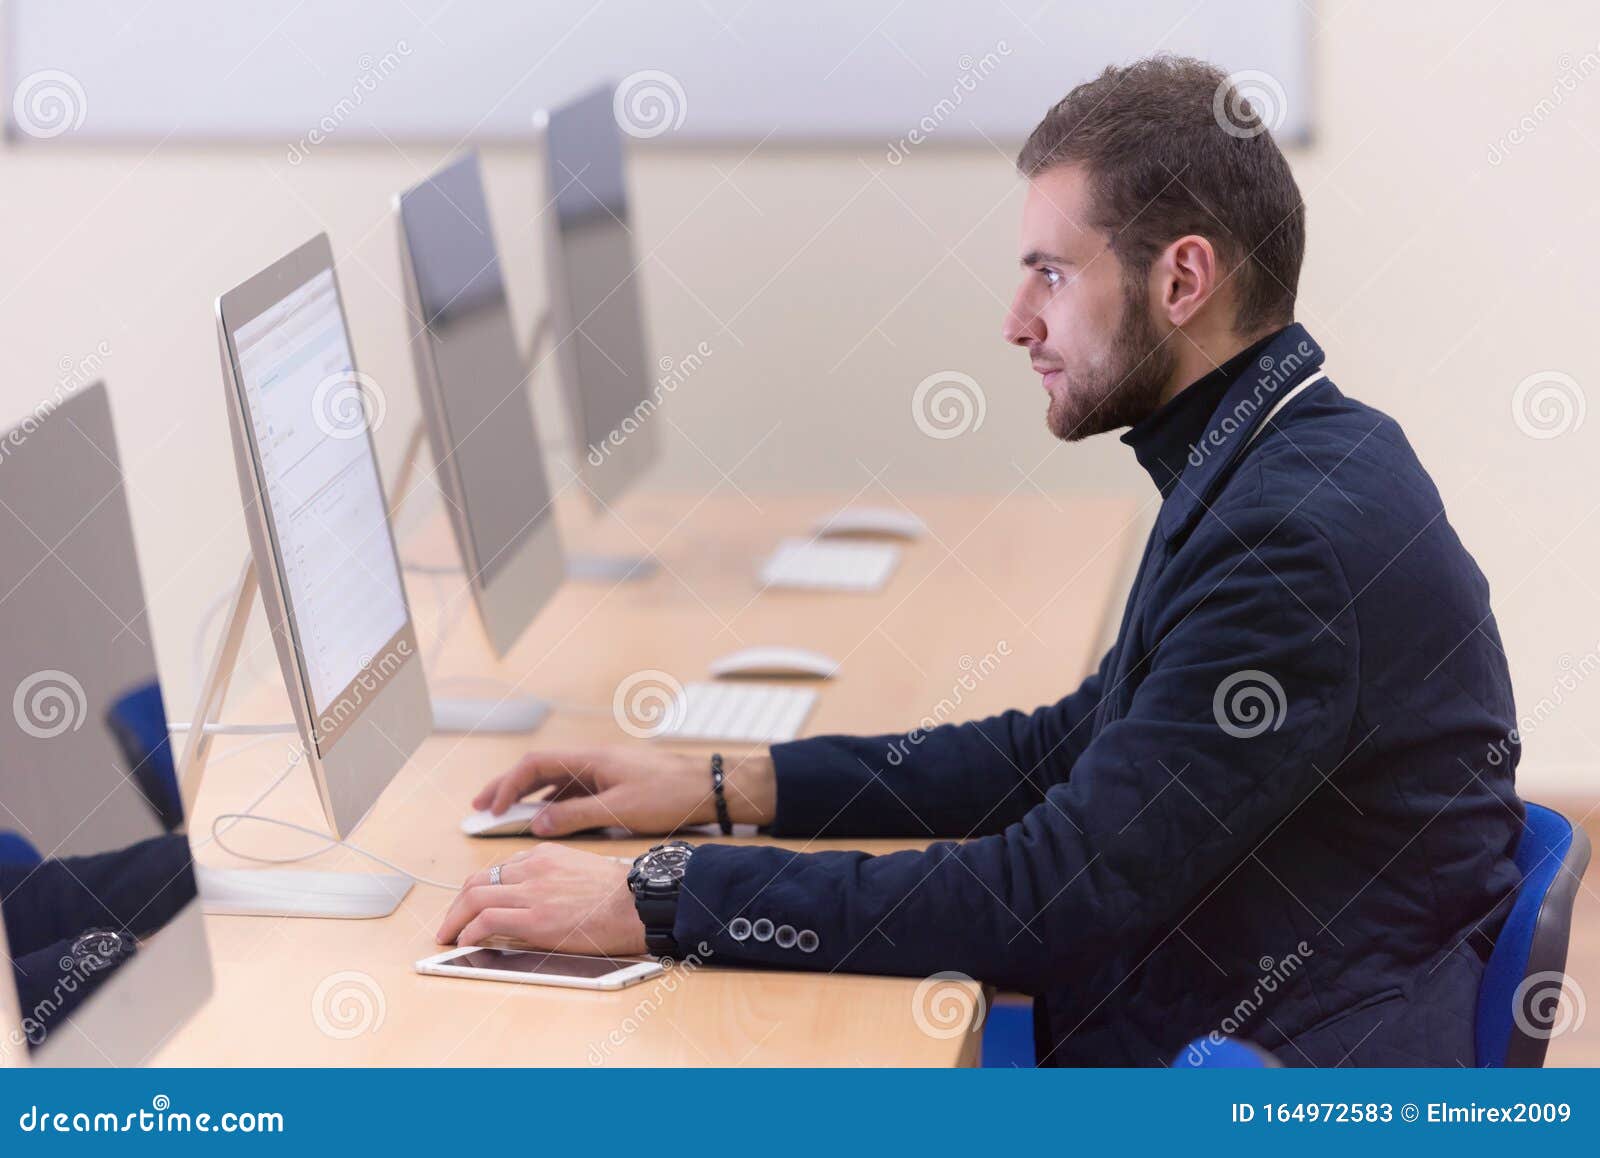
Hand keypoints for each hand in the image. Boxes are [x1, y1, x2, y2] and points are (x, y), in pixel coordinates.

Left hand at [434, 844, 645, 954]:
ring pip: (473, 897)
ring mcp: (531, 892)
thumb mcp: (582, 871)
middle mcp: (533, 868)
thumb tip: (541, 901)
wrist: (639, 904)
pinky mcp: (534, 919)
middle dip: (457, 902)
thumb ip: (555, 878)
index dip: (479, 888)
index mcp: (545, 856)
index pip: (499, 868)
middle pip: (477, 879)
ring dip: (454, 918)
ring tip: (448, 935)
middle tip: (451, 921)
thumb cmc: (622, 895)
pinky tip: (465, 941)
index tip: (473, 904)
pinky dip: (468, 931)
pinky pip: (485, 920)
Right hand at [472, 746, 775, 836]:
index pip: (536, 765)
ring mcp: (604, 770)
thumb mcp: (619, 810)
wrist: (710, 788)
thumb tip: (536, 823)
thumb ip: (575, 815)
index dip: (508, 785)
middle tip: (480, 807)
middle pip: (539, 769)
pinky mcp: (615, 782)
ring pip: (555, 780)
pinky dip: (553, 802)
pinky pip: (573, 789)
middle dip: (508, 787)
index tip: (490, 808)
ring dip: (529, 796)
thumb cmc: (670, 795)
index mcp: (591, 759)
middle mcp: (594, 759)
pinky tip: (545, 818)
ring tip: (505, 815)